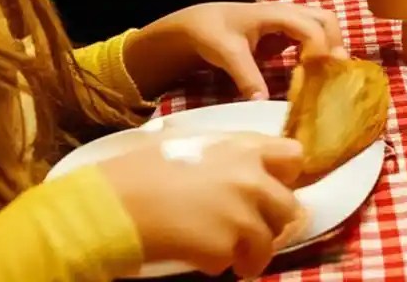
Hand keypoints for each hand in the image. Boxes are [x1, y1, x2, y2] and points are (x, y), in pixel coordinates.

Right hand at [101, 134, 304, 276]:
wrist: (112, 204)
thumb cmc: (139, 169)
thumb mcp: (188, 142)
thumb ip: (227, 152)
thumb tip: (248, 164)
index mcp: (244, 148)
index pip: (294, 157)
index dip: (286, 176)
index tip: (274, 187)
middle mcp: (251, 179)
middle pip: (289, 208)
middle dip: (272, 222)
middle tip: (250, 230)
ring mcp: (241, 214)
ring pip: (268, 242)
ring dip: (250, 252)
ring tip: (231, 256)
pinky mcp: (225, 247)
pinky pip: (233, 261)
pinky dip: (217, 263)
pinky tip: (196, 255)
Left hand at [126, 2, 346, 100]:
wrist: (197, 24)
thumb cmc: (212, 33)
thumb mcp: (227, 54)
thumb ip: (246, 76)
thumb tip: (263, 102)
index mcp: (276, 14)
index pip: (312, 28)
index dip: (320, 51)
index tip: (317, 76)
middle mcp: (288, 12)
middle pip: (327, 20)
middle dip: (335, 45)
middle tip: (334, 74)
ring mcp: (289, 20)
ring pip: (324, 25)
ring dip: (331, 46)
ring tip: (329, 75)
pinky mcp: (287, 31)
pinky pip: (313, 35)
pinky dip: (320, 51)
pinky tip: (315, 73)